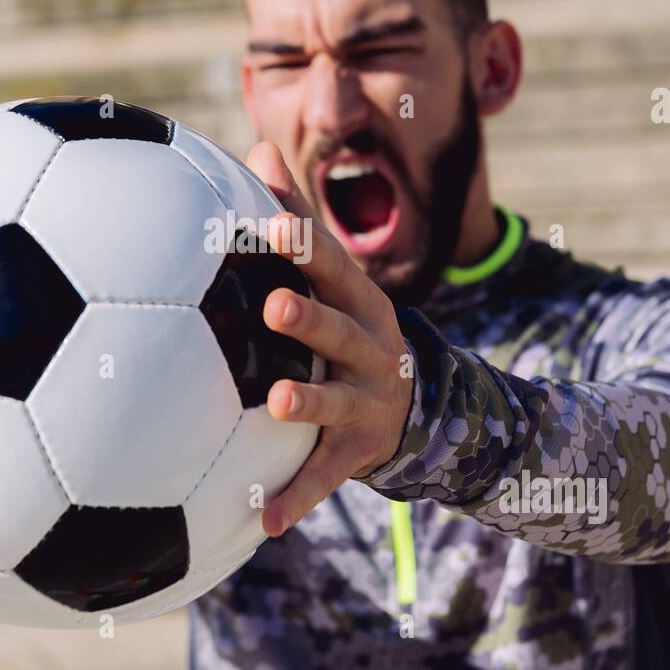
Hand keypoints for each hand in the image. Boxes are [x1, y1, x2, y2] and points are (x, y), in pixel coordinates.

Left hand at [246, 142, 413, 537]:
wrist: (416, 401)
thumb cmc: (350, 320)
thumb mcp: (335, 272)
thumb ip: (294, 214)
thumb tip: (253, 148)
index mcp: (357, 301)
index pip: (332, 267)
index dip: (304, 246)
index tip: (270, 225)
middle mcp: (369, 348)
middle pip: (340, 330)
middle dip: (310, 319)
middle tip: (274, 308)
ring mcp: (366, 402)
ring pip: (334, 405)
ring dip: (306, 404)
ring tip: (274, 404)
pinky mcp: (356, 451)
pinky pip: (324, 478)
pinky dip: (296, 499)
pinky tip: (263, 521)